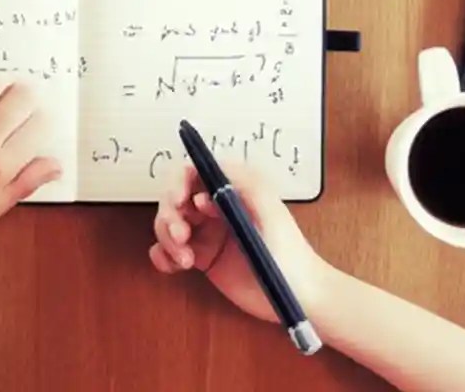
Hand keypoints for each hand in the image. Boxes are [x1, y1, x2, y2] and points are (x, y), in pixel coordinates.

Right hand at [150, 163, 332, 322]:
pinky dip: (162, 256)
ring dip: (166, 239)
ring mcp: (208, 234)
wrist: (302, 298)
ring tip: (185, 260)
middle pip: (175, 199)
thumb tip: (215, 165)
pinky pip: (170, 251)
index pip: (194, 173)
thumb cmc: (292, 255)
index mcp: (233, 192)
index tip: (177, 202)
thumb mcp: (272, 214)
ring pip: (169, 224)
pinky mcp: (203, 258)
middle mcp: (216, 209)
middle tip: (181, 238)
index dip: (178, 183)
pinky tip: (173, 266)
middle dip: (169, 216)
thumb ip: (247, 185)